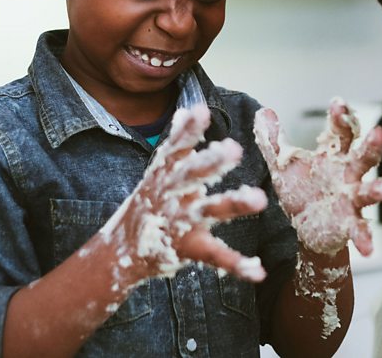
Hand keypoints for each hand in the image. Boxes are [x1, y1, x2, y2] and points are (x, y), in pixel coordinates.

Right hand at [100, 104, 268, 284]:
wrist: (122, 252)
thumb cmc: (150, 203)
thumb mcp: (160, 171)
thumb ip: (178, 142)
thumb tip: (189, 110)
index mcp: (166, 174)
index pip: (176, 147)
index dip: (187, 130)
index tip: (201, 110)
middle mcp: (172, 195)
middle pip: (192, 176)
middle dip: (211, 162)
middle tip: (234, 149)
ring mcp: (181, 222)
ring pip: (209, 211)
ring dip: (234, 204)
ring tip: (259, 200)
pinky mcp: (190, 247)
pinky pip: (216, 256)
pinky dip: (237, 264)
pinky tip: (258, 272)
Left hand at [253, 98, 381, 255]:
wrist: (305, 227)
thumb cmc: (302, 190)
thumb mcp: (283, 165)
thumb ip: (273, 141)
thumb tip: (262, 112)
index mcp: (334, 156)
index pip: (342, 132)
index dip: (341, 117)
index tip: (338, 103)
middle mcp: (348, 175)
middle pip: (363, 157)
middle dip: (372, 146)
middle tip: (379, 133)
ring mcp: (351, 199)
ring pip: (368, 192)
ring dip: (378, 190)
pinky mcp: (349, 224)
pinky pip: (359, 230)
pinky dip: (365, 239)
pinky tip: (368, 249)